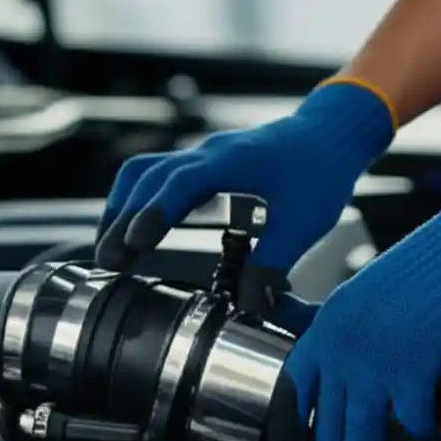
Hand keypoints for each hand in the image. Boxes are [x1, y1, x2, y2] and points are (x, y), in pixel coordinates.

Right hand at [95, 79, 395, 314]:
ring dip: (122, 207)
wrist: (331, 133)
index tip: (135, 243)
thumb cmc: (322, 170)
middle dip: (123, 219)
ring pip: (144, 172)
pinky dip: (138, 201)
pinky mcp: (203, 164)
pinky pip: (155, 175)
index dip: (154, 211)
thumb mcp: (305, 222)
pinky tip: (136, 230)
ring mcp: (202, 156)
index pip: (179, 183)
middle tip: (109, 261)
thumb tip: (251, 308)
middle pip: (147, 178)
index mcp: (230, 162)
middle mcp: (208, 154)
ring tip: (111, 247)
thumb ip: (274, 264)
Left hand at [266, 171, 440, 440]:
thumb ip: (345, 325)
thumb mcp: (370, 291)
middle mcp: (341, 342)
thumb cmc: (432, 263)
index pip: (292, 388)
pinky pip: (408, 425)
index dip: (289, 428)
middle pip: (325, 420)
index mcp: (328, 323)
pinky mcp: (413, 365)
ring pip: (360, 433)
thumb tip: (334, 352)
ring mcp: (373, 356)